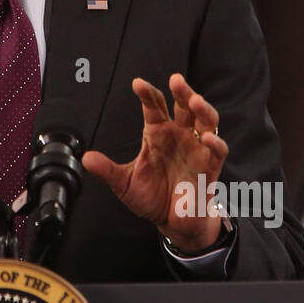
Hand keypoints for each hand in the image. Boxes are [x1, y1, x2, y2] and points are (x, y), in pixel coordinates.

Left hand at [82, 74, 228, 250]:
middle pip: (184, 106)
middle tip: (175, 79)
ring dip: (202, 109)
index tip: (137, 84)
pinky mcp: (210, 167)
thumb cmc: (151, 197)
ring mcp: (196, 149)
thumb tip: (85, 158)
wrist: (171, 222)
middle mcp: (179, 135)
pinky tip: (207, 138)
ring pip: (206, 121)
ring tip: (194, 100)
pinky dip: (215, 142)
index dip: (148, 94)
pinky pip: (218, 150)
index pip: (154, 107)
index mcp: (158, 133)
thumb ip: (107, 170)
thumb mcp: (125, 183)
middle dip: (182, 91)